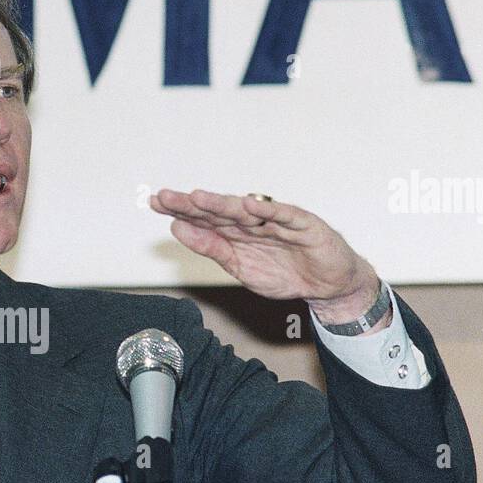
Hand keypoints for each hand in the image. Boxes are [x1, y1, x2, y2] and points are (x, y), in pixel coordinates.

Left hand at [150, 188, 384, 327]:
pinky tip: (250, 204)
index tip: (155, 203)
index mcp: (236, 231)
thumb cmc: (285, 272)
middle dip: (192, 204)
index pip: (204, 218)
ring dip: (222, 204)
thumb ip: (211, 248)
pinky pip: (285, 216)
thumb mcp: (240, 267)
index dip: (181, 210)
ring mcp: (278, 221)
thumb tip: (177, 228)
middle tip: (165, 197)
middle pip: (219, 210)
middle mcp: (254, 221)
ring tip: (198, 198)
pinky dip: (269, 210)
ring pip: (247, 211)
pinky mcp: (304, 225)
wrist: (327, 285)